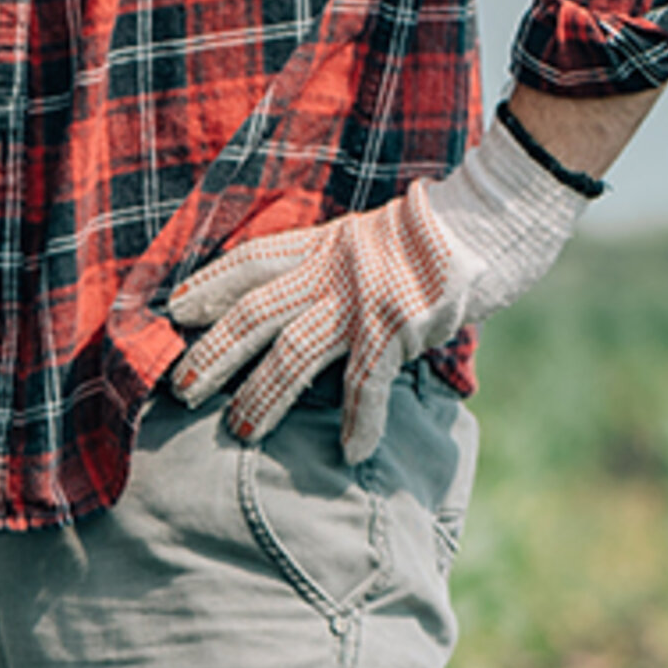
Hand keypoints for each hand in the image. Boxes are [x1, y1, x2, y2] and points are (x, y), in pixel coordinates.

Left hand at [163, 118, 587, 459]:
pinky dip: (361, 420)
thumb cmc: (439, 232)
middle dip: (213, 353)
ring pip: (293, 353)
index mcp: (324, 244)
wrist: (494, 215)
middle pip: (253, 313)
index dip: (208, 285)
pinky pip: (368, 382)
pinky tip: (353, 452)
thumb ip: (338, 266)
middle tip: (182, 389)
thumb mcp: (372, 236)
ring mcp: (363, 299)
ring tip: (241, 430)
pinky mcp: (399, 327)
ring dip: (264, 395)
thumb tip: (311, 297)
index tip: (174, 311)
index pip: (249, 262)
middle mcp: (332, 270)